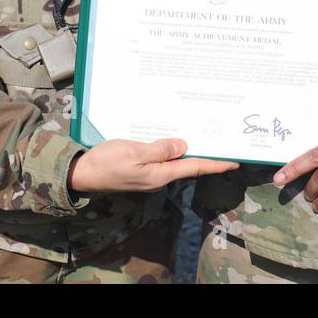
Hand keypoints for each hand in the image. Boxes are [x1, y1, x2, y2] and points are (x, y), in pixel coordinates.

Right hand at [68, 138, 236, 193]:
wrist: (83, 173)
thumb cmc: (107, 162)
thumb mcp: (134, 152)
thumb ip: (160, 149)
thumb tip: (184, 146)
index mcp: (160, 174)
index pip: (194, 168)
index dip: (215, 165)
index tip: (234, 162)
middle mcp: (158, 177)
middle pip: (188, 166)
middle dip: (206, 157)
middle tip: (223, 145)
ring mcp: (149, 175)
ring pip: (176, 162)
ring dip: (190, 152)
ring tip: (204, 140)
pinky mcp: (141, 169)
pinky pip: (162, 159)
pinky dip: (172, 150)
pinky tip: (174, 141)